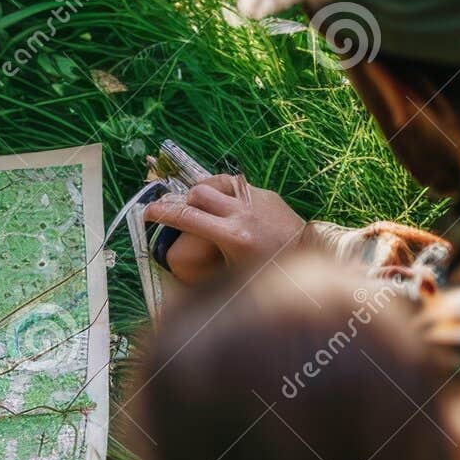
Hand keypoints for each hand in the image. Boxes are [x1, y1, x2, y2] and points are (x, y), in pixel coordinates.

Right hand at [144, 177, 307, 284]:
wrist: (312, 259)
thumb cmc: (273, 275)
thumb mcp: (236, 277)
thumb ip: (209, 268)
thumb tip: (182, 270)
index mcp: (233, 236)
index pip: (186, 216)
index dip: (161, 212)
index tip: (147, 213)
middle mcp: (242, 213)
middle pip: (197, 193)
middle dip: (183, 201)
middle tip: (177, 213)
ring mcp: (256, 199)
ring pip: (215, 182)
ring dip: (202, 191)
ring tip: (198, 204)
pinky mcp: (267, 194)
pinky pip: (236, 186)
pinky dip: (223, 192)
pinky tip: (223, 204)